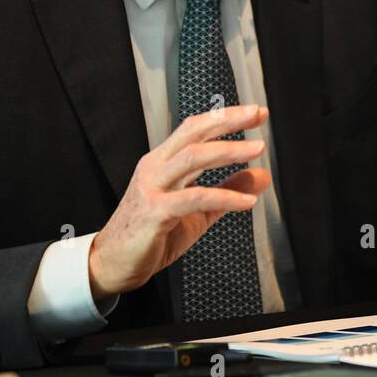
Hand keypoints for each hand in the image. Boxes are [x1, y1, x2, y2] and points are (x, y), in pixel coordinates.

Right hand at [88, 104, 271, 300]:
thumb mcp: (198, 209)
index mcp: (163, 162)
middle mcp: (156, 168)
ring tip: (257, 149)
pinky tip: (247, 201)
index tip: (255, 112)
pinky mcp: (154, 212)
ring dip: (229, 150)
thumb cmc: (150, 235)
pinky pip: (194, 198)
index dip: (225, 117)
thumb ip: (228, 189)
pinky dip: (224, 197)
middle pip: (194, 133)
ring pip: (193, 157)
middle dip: (228, 120)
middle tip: (258, 114)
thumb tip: (262, 175)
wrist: (113, 264)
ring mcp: (153, 188)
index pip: (195, 129)